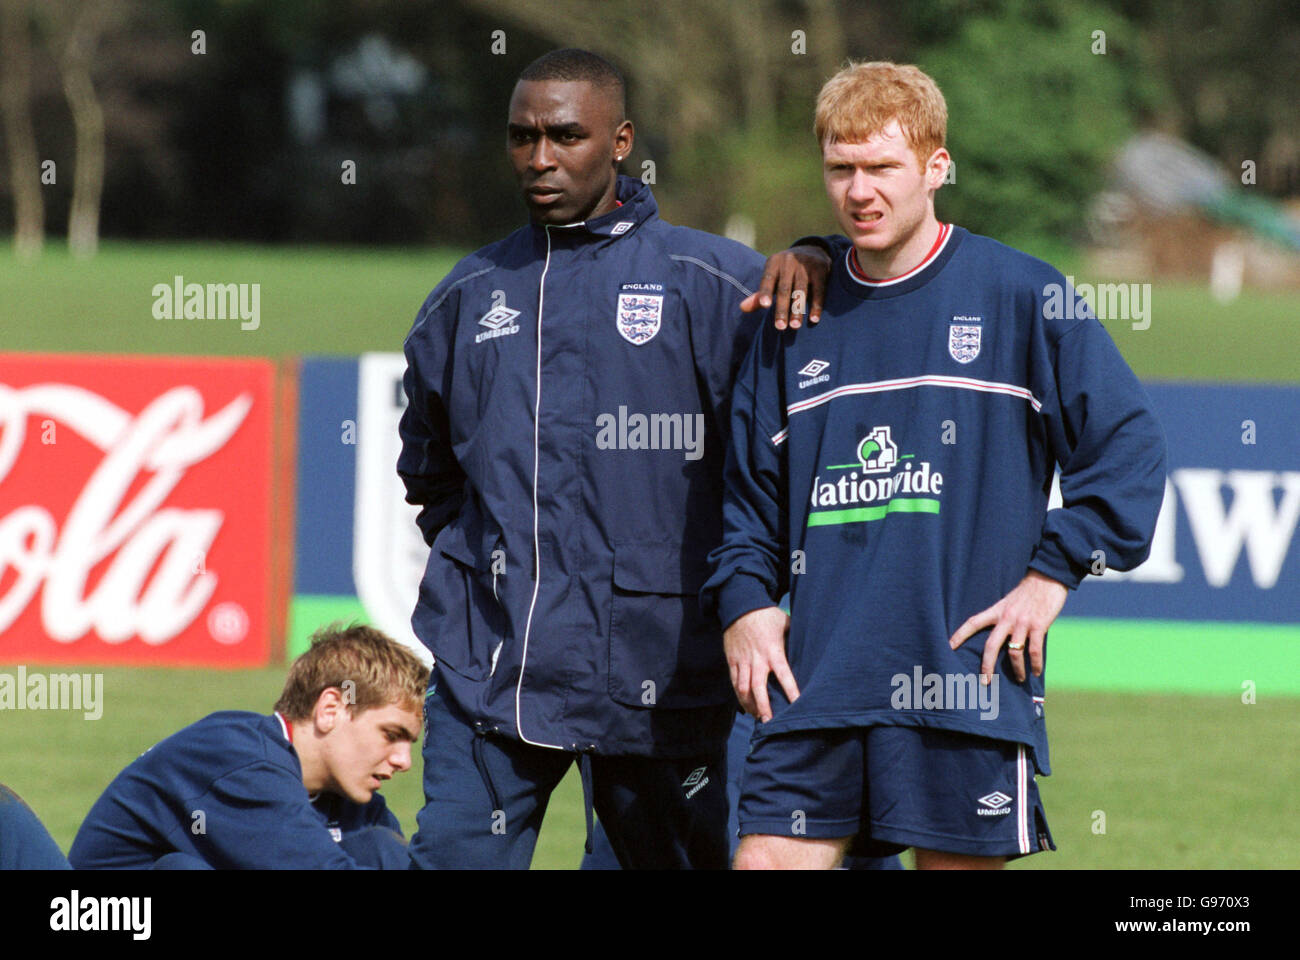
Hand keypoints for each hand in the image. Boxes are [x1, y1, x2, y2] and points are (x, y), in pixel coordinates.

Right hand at [724, 606, 798, 721]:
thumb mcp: (786, 624)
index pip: (784, 675)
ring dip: (750, 705)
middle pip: (758, 688)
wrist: (740, 606)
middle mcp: (757, 659)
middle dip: (763, 706)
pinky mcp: (732, 661)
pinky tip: (746, 706)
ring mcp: (742, 661)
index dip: (791, 691)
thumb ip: (795, 639)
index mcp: (773, 651)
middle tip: (769, 722)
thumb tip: (810, 650)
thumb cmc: (766, 615)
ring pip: (743, 689)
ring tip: (758, 717)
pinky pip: (734, 682)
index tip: (797, 705)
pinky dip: (739, 696)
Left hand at [739, 245, 831, 329]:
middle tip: (780, 327)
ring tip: (794, 326)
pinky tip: (814, 319)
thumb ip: (760, 294)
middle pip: (784, 288)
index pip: (768, 279)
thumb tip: (742, 308)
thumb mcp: (773, 277)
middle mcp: (788, 262)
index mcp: (773, 263)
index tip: (764, 306)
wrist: (812, 250)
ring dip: (797, 310)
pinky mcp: (820, 269)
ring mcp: (805, 264)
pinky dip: (816, 305)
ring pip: (800, 290)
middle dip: (782, 309)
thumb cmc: (786, 271)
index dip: (765, 292)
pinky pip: (819, 290)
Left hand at [948, 571, 1067, 683]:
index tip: (948, 646)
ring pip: (1014, 652)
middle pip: (991, 645)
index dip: (959, 634)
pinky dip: (1035, 664)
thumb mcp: (1010, 601)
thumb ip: (1003, 616)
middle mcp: (1007, 617)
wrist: (1048, 576)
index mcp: (997, 610)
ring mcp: (1023, 622)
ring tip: (1020, 679)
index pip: (973, 622)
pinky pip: (1034, 650)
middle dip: (987, 666)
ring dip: (1017, 670)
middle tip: (985, 682)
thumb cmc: (1029, 590)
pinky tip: (1036, 672)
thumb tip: (1001, 635)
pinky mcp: (1039, 626)